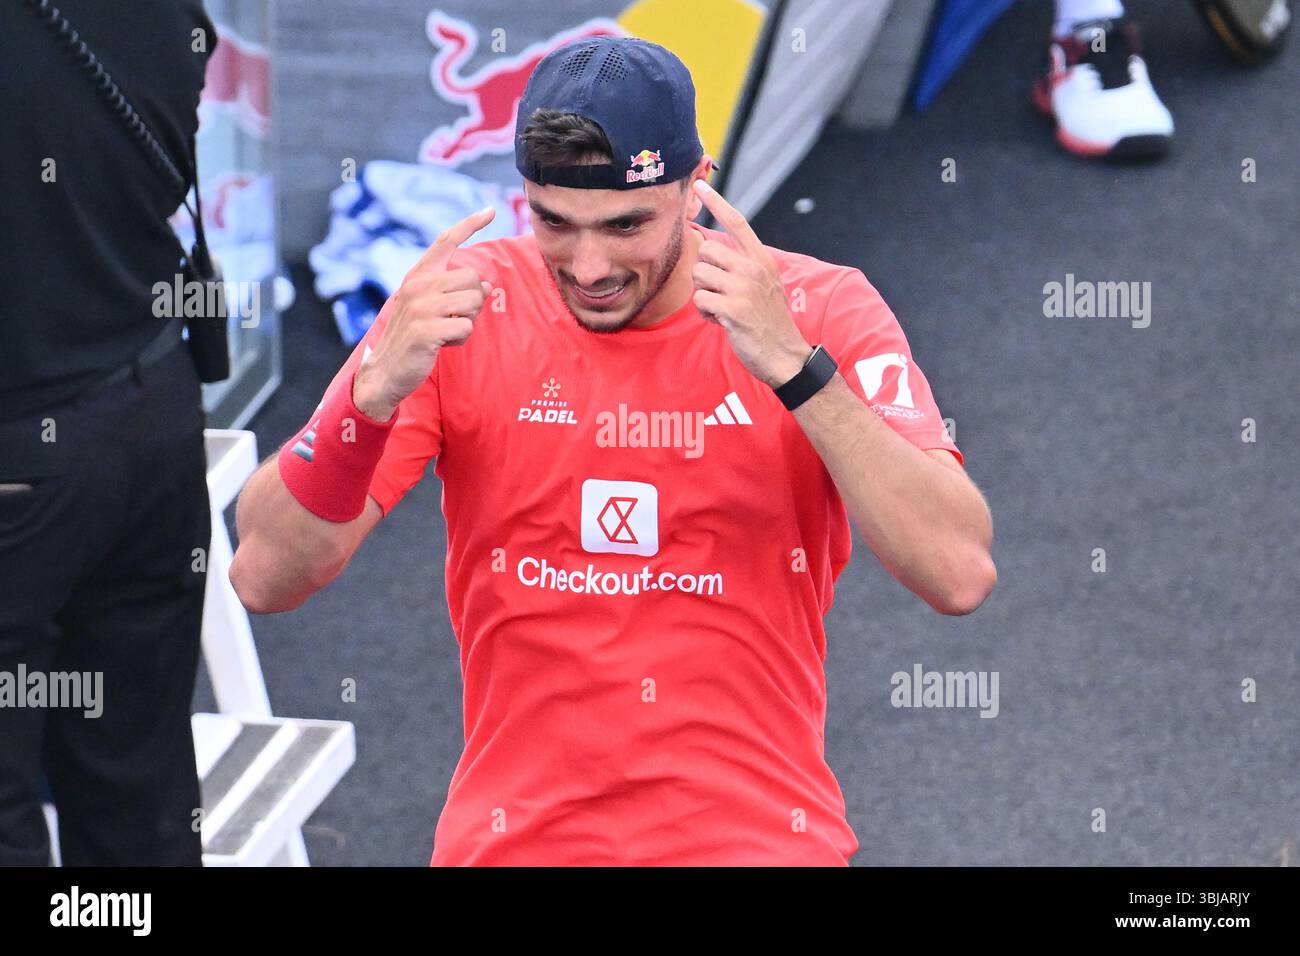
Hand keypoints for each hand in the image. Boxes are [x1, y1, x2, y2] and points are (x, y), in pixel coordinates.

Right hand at [354, 207, 495, 419]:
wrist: (386, 371)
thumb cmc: (413, 338)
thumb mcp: (430, 308)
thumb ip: (455, 293)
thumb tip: (489, 286)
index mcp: (417, 276)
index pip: (445, 241)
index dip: (469, 224)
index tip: (490, 210)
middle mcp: (417, 285)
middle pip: (473, 279)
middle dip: (473, 302)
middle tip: (453, 319)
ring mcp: (419, 307)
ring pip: (474, 302)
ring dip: (468, 322)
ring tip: (446, 332)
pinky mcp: (425, 330)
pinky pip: (466, 328)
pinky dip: (460, 339)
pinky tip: (442, 345)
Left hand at [690, 181, 810, 387]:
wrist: (785, 355)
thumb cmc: (769, 322)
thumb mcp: (765, 286)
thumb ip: (743, 267)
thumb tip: (712, 252)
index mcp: (762, 259)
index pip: (737, 222)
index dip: (716, 202)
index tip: (700, 184)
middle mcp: (754, 268)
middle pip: (707, 251)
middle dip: (704, 273)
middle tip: (719, 293)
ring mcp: (744, 288)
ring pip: (700, 275)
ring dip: (704, 295)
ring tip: (722, 309)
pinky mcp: (733, 309)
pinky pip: (700, 300)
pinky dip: (705, 313)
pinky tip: (720, 321)